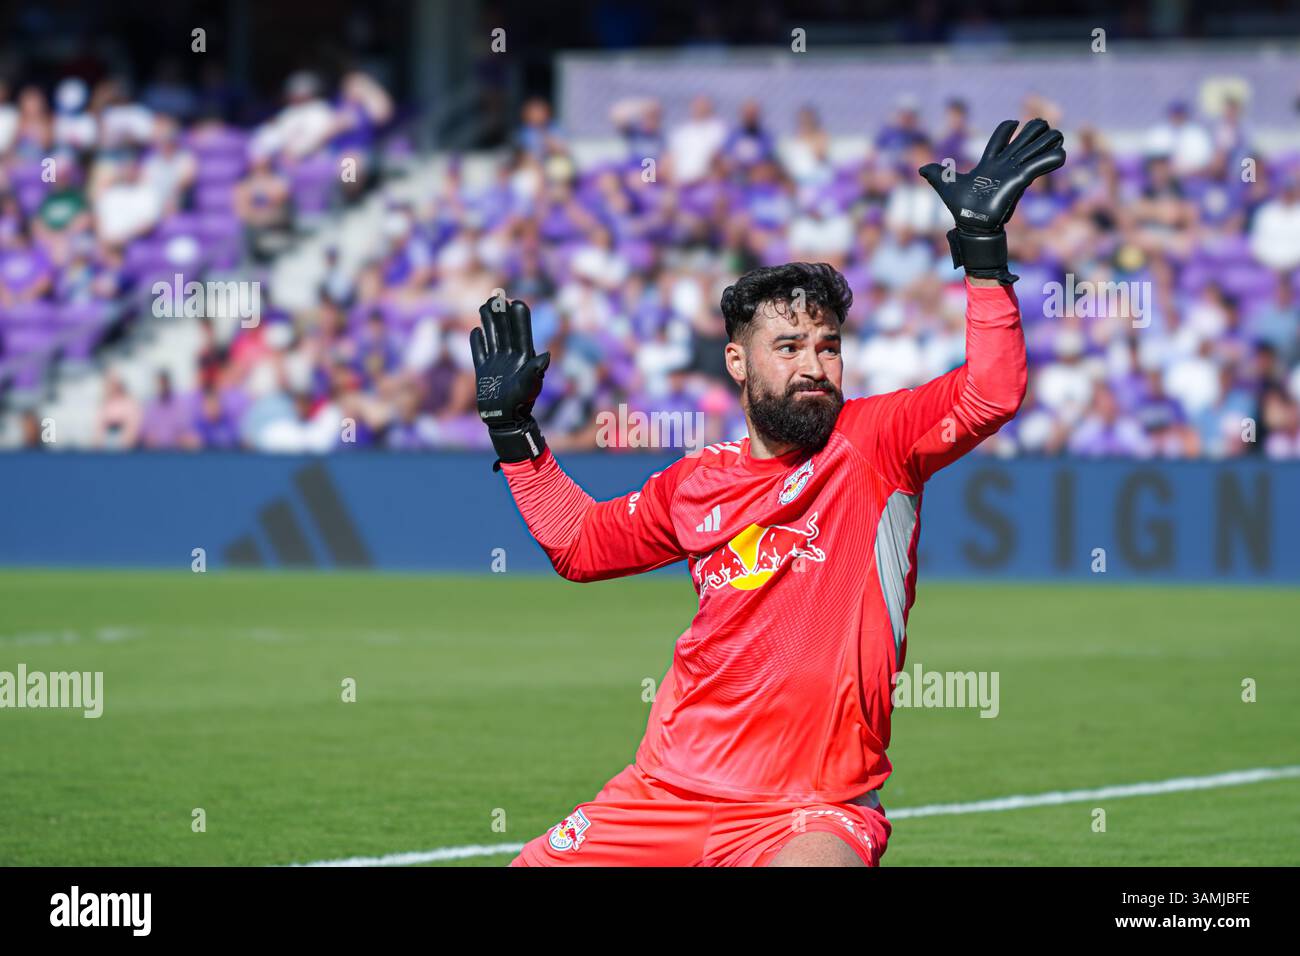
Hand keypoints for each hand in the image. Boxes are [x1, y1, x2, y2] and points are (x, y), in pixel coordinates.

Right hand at [470, 295, 550, 466]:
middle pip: (504, 329)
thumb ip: (536, 370)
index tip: (514, 301)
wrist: (505, 420)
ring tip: (485, 305)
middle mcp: (509, 356)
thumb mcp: (530, 385)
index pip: (520, 330)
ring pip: (492, 336)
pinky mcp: (483, 371)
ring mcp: (495, 362)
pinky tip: (476, 332)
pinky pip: (479, 352)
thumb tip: (546, 355)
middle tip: (496, 295)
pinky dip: (477, 342)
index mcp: (523, 356)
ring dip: (489, 321)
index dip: (518, 316)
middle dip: (500, 312)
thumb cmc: (520, 403)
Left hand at [920, 117, 1065, 282]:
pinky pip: (1038, 167)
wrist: (972, 225)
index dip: (1006, 130)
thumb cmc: (962, 207)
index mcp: (988, 163)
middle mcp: (1004, 165)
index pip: (999, 140)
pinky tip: (1061, 153)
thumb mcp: (948, 185)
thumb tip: (921, 169)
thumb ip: (937, 174)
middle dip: (1033, 131)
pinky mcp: (1020, 180)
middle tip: (1042, 124)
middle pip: (1022, 140)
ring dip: (1046, 141)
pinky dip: (1051, 160)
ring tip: (1058, 135)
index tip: (1013, 122)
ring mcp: (1014, 172)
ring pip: (1033, 150)